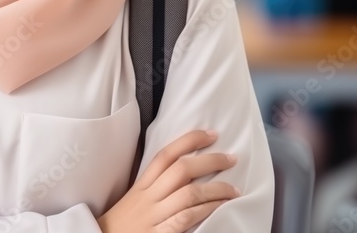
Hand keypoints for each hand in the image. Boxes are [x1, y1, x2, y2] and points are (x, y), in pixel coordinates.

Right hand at [97, 130, 239, 232]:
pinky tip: (220, 208)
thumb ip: (154, 187)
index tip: (211, 134)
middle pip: (181, 170)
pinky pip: (186, 218)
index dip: (189, 141)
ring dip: (216, 189)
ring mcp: (154, 216)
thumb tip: (183, 174)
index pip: (166, 155)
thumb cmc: (122, 224)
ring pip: (188, 194)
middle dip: (210, 161)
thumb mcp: (134, 200)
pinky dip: (206, 211)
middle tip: (232, 159)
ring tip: (234, 190)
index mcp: (142, 186)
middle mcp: (148, 197)